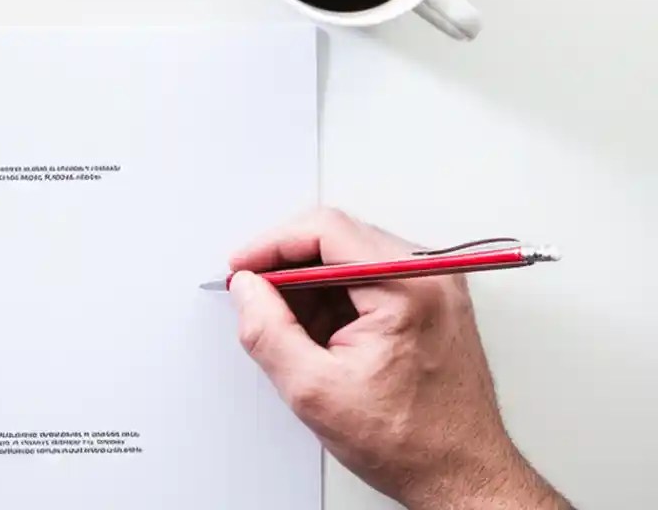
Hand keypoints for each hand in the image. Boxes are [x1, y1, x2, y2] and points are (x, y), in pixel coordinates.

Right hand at [229, 209, 570, 509]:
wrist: (461, 473)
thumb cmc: (412, 442)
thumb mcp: (314, 390)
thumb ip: (268, 331)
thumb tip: (246, 289)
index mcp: (408, 286)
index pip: (325, 230)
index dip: (271, 244)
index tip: (242, 267)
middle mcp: (430, 274)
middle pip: (337, 236)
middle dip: (286, 265)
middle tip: (255, 295)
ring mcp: (435, 284)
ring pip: (349, 256)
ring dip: (309, 284)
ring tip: (292, 329)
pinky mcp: (431, 299)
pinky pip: (368, 277)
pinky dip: (334, 297)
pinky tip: (321, 334)